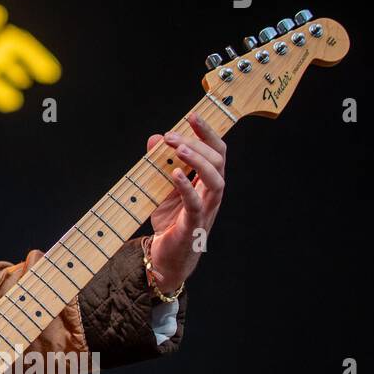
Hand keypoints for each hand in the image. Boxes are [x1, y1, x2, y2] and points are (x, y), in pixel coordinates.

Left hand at [145, 112, 226, 291]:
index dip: (207, 132)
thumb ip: (159, 162)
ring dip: (198, 161)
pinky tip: (175, 173)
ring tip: (179, 148)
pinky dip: (186, 187)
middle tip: (172, 135)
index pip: (216, 152)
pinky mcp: (193, 225)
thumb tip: (155, 138)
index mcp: (207, 183)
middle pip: (218, 162)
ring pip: (216, 181)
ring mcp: (206, 210)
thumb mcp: (161, 188)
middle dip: (197, 143)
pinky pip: (196, 204)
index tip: (192, 115)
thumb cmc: (169, 222)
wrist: (165, 258)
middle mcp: (212, 195)